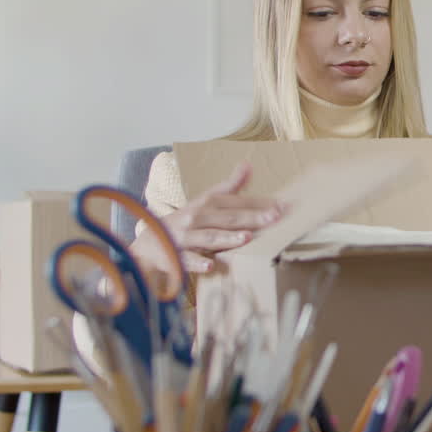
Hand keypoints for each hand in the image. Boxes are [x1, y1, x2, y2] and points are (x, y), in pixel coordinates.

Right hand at [129, 162, 285, 273]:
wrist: (149, 243)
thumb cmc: (186, 222)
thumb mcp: (205, 202)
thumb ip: (229, 187)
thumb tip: (248, 164)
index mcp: (205, 203)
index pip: (235, 201)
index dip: (258, 202)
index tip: (282, 205)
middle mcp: (196, 217)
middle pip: (226, 217)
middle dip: (251, 217)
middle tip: (274, 217)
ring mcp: (185, 237)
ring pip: (208, 237)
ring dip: (227, 237)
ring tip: (246, 238)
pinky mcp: (174, 256)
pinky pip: (187, 260)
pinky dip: (197, 263)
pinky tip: (210, 266)